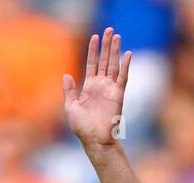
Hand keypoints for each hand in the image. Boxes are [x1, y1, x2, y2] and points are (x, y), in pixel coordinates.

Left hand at [63, 28, 130, 149]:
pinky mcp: (118, 95)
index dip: (93, 50)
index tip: (95, 37)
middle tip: (109, 30)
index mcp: (89, 87)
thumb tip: (66, 75)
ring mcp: (110, 90)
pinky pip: (123, 78)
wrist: (94, 140)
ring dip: (115, 51)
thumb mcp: (70, 107)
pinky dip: (125, 66)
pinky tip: (127, 54)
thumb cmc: (82, 128)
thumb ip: (69, 91)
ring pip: (113, 65)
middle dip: (106, 45)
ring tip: (117, 36)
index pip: (92, 63)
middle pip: (104, 60)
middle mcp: (100, 86)